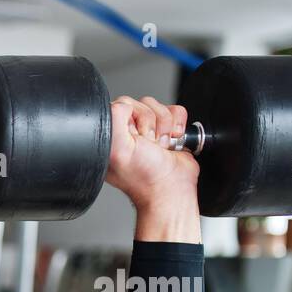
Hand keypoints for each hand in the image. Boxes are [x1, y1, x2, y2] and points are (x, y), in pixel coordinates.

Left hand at [105, 95, 199, 211]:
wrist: (171, 187)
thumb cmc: (144, 176)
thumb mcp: (119, 148)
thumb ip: (114, 120)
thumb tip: (123, 105)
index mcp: (112, 135)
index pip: (122, 105)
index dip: (133, 118)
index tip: (137, 137)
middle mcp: (129, 131)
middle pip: (142, 103)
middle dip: (151, 124)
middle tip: (149, 145)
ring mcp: (150, 130)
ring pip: (160, 106)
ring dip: (165, 126)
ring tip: (161, 146)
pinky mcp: (170, 129)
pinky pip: (177, 111)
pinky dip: (179, 125)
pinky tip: (174, 142)